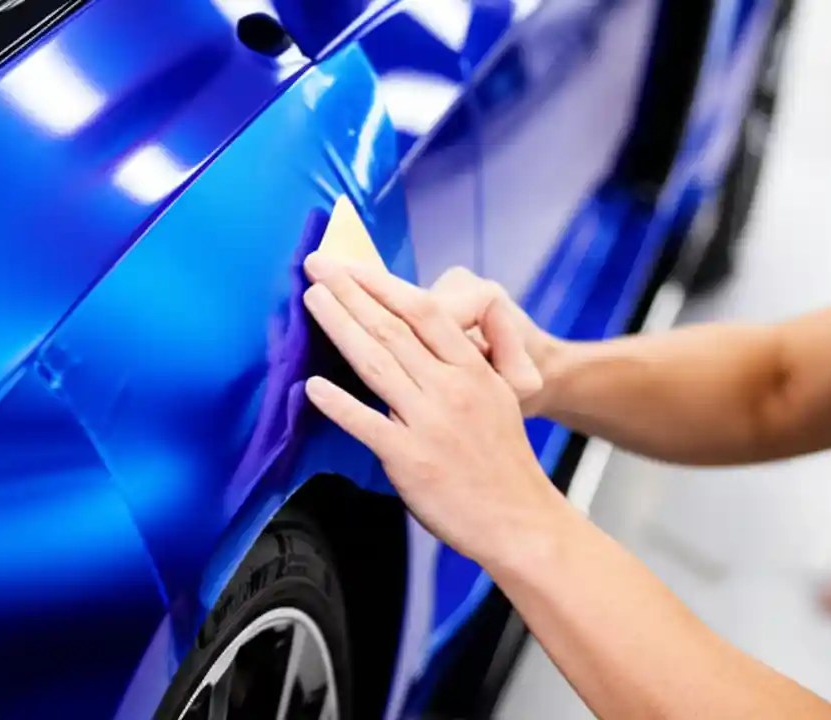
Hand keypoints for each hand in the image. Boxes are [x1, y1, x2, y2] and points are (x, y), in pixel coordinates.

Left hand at [301, 254, 570, 564]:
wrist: (519, 518)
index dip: (382, 284)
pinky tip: (311, 385)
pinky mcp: (409, 458)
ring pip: (375, 363)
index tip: (352, 266)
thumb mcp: (494, 396)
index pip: (422, 312)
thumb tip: (412, 338)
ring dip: (340, 326)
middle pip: (392, 328)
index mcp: (472, 369)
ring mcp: (428, 422)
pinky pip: (366, 424)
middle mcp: (450, 388)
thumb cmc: (502, 458)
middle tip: (318, 265)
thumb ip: (455, 366)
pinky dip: (338, 403)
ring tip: (312, 301)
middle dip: (351, 292)